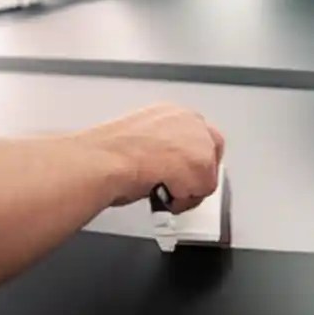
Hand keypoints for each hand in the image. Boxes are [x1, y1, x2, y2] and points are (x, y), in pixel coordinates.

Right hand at [74, 104, 224, 212]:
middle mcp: (190, 121)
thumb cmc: (107, 154)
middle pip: (210, 154)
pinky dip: (183, 200)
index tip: (181, 173)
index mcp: (172, 113)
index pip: (199, 137)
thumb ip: (161, 147)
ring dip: (187, 190)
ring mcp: (199, 142)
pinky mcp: (202, 165)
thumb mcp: (139, 141)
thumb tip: (165, 165)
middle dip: (196, 175)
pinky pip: (202, 192)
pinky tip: (163, 195)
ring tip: (161, 191)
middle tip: (173, 188)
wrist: (102, 160)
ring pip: (207, 176)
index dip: (191, 160)